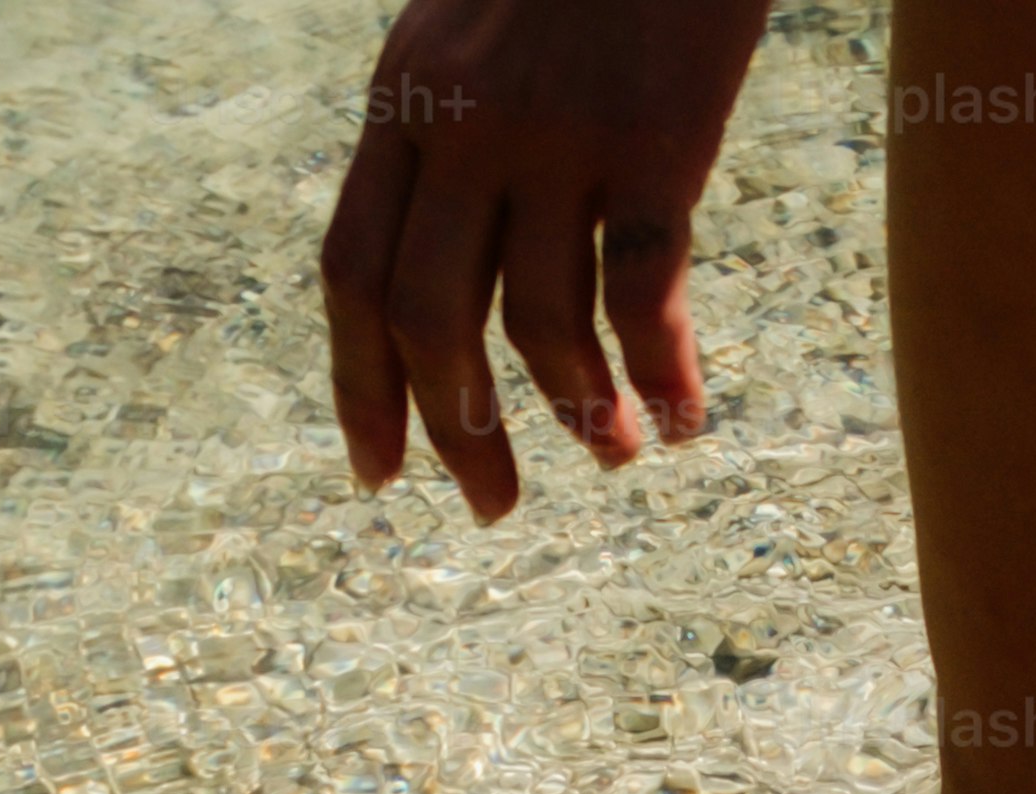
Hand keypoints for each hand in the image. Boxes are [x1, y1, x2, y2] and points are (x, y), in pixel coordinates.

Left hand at [318, 0, 769, 520]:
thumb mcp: (473, 29)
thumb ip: (445, 133)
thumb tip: (453, 272)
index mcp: (404, 97)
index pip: (352, 270)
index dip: (359, 386)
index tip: (378, 472)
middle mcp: (464, 124)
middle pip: (431, 321)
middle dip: (457, 432)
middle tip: (491, 505)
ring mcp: (558, 135)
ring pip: (542, 324)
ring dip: (577, 413)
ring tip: (614, 452)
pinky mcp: (655, 142)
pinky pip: (645, 297)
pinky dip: (663, 376)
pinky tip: (684, 420)